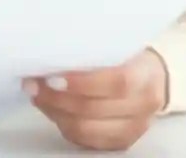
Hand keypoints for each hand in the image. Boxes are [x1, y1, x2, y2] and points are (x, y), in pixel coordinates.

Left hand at [23, 49, 168, 150]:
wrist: (152, 76)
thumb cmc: (126, 55)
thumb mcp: (116, 44)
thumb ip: (90, 49)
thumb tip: (47, 52)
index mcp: (145, 74)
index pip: (116, 82)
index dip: (81, 82)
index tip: (52, 75)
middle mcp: (144, 104)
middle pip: (95, 109)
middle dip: (56, 97)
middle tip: (33, 84)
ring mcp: (135, 127)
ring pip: (86, 129)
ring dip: (54, 112)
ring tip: (37, 95)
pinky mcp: (122, 141)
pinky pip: (85, 140)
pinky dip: (63, 125)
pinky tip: (51, 109)